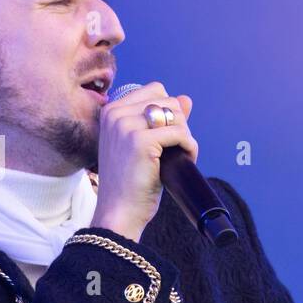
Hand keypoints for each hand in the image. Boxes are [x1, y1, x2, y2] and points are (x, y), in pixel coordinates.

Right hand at [90, 81, 197, 241]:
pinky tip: (185, 160)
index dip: (170, 112)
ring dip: (185, 135)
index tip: (168, 137)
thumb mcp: (144, 145)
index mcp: (112, 110)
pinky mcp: (141, 141)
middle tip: (177, 149)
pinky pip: (180, 133)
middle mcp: (116, 113)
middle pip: (168, 100)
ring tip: (180, 155)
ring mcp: (126, 126)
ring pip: (176, 114)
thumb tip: (186, 99)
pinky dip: (190, 147)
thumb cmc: (131, 182)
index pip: (155, 90)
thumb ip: (162, 119)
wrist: (119, 211)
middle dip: (180, 124)